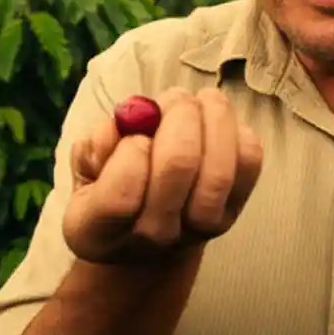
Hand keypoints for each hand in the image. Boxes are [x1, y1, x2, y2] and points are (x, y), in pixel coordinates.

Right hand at [61, 87, 263, 264]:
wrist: (147, 233)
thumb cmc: (109, 187)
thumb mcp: (84, 169)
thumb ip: (94, 146)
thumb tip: (128, 121)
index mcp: (98, 229)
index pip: (120, 196)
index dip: (130, 151)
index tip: (134, 135)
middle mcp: (152, 237)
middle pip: (178, 166)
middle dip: (178, 115)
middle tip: (175, 98)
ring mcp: (197, 228)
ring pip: (219, 168)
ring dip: (214, 118)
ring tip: (202, 100)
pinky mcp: (233, 211)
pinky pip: (248, 163)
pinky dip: (238, 132)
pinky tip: (219, 123)